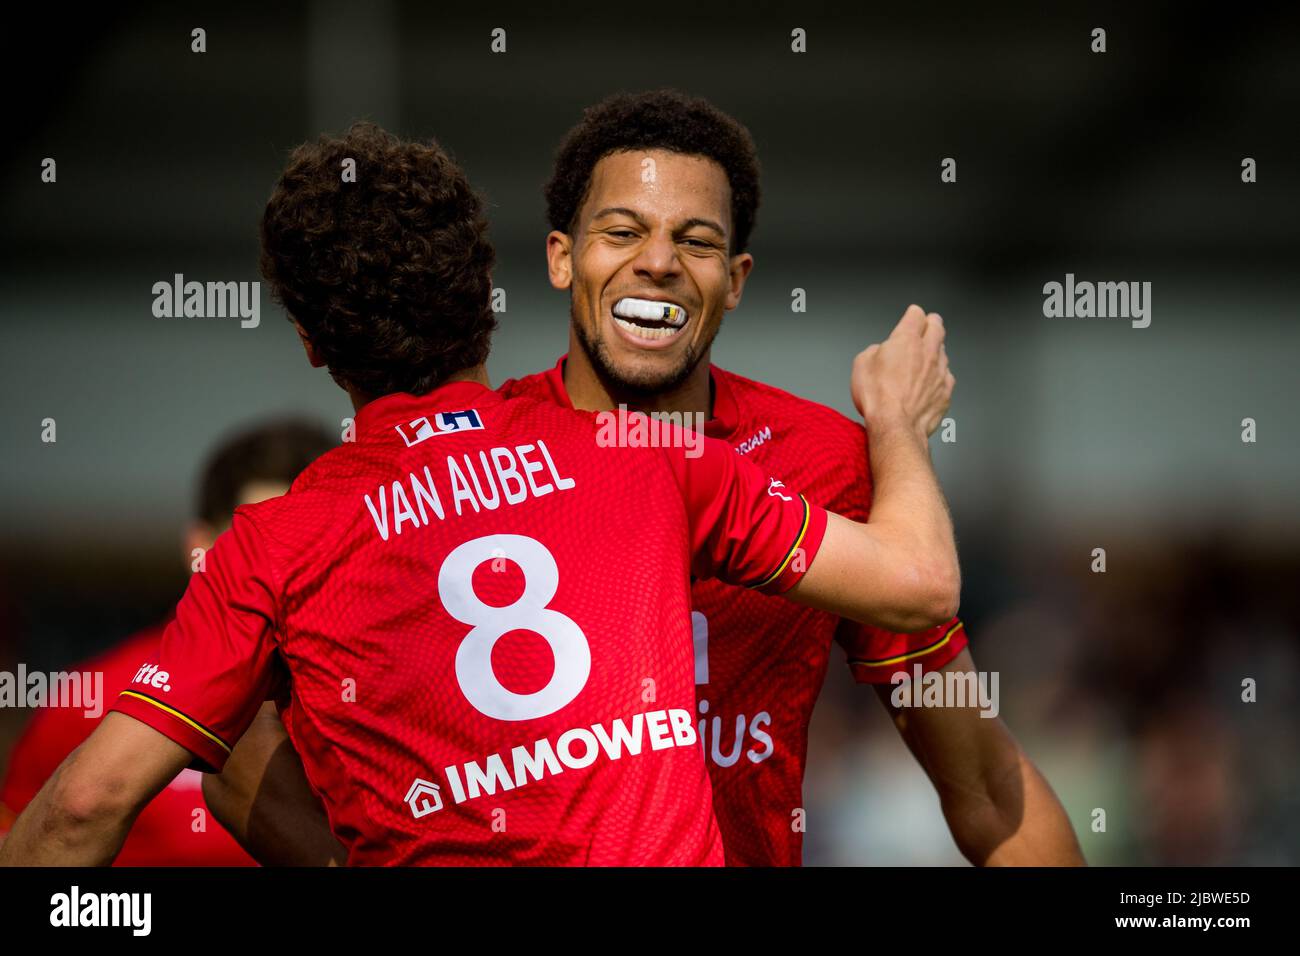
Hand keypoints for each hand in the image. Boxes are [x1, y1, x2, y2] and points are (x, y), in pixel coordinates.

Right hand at [851, 304, 953, 437]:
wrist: (895, 426)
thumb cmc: (878, 397)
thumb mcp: (861, 364)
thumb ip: (875, 351)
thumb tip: (880, 352)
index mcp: (906, 340)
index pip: (916, 315)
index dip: (913, 315)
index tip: (911, 317)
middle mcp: (928, 352)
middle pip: (937, 327)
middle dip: (932, 324)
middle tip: (928, 325)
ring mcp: (940, 372)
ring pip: (943, 352)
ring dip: (935, 351)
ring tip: (925, 359)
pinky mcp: (945, 392)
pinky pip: (946, 377)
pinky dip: (938, 377)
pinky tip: (929, 383)